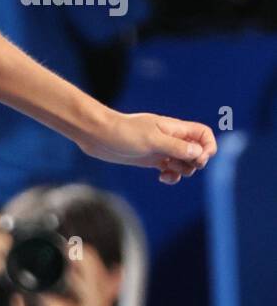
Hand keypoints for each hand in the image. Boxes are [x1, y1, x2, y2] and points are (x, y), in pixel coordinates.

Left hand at [75, 111, 215, 183]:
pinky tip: (162, 177)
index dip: (208, 146)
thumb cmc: (123, 133)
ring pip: (184, 163)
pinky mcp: (151, 160)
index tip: (200, 158)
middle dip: (195, 162)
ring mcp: (161, 149)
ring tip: (166, 171)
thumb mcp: (151, 140)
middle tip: (179, 165)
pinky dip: (171, 176)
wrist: (98, 135)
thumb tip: (198, 153)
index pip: (203, 134)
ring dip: (182, 171)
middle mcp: (170, 138)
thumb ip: (175, 146)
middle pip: (197, 151)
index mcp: (174, 128)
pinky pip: (170, 170)